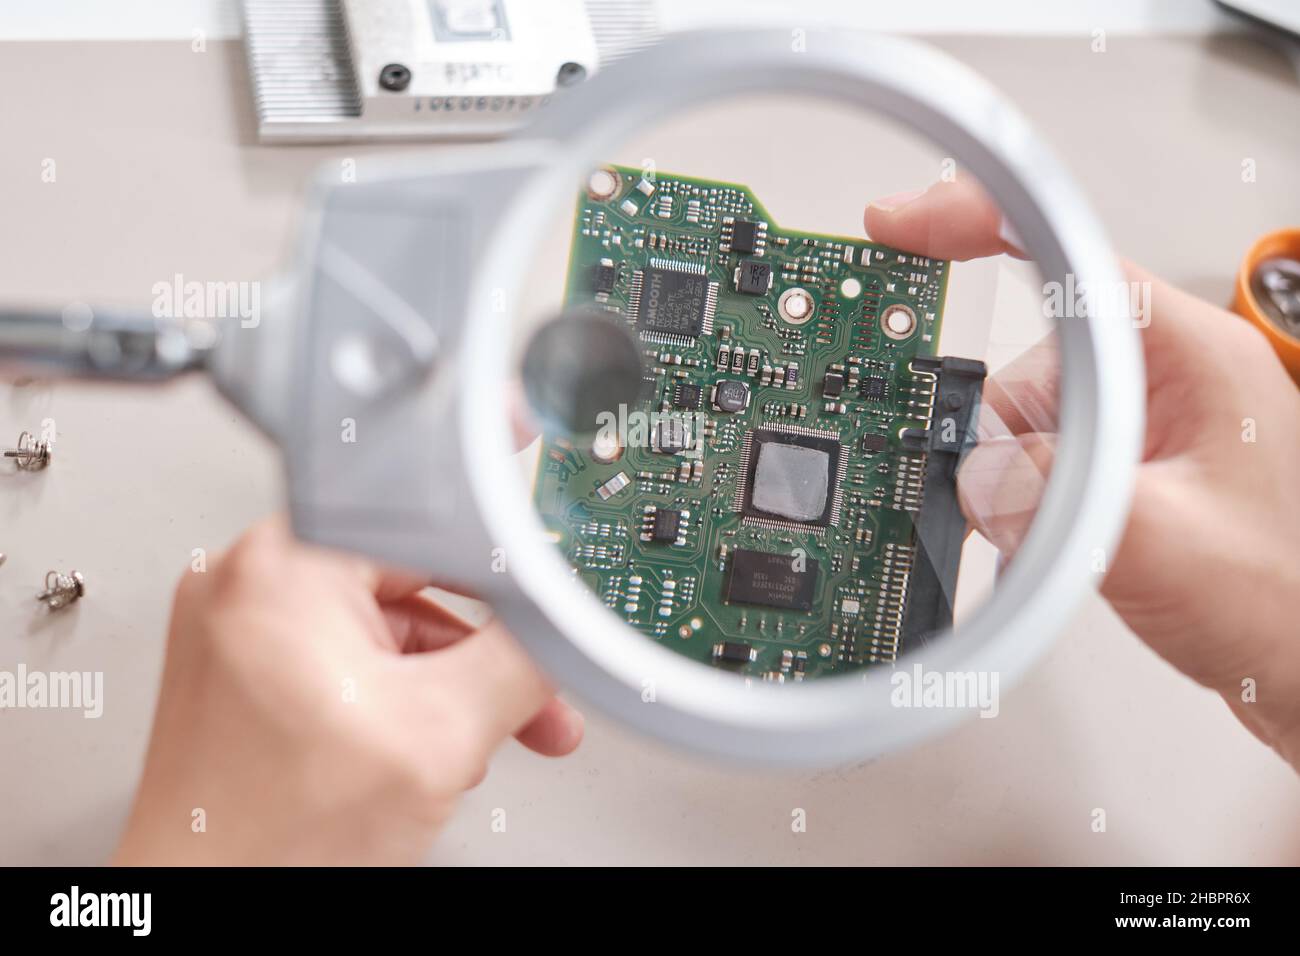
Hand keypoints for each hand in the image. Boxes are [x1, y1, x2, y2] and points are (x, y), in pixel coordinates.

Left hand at [112, 518, 582, 864]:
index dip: (507, 568)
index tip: (544, 594)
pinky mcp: (241, 669)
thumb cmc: (271, 844)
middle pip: (414, 585)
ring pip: (385, 627)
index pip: (433, 529)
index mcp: (283, 565)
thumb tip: (566, 624)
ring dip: (442, 684)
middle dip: (477, 654)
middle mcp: (248, 580)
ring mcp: (239, 627)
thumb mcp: (439, 736)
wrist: (207, 910)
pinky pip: (346, 657)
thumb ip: (520, 661)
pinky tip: (415, 745)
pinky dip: (393, 698)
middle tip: (520, 700)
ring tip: (461, 743)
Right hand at [866, 180, 1299, 769]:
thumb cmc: (1283, 607)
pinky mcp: (1131, 467)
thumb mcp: (1159, 546)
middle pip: (1034, 355)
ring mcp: (1149, 425)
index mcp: (1193, 359)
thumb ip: (1055, 495)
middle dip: (1000, 429)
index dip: (981, 224)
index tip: (905, 224)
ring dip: (1014, 477)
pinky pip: (1046, 456)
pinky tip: (1047, 542)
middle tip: (1009, 493)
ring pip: (1030, 416)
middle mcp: (1170, 379)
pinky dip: (1026, 498)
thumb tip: (979, 467)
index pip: (1073, 260)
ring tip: (1052, 540)